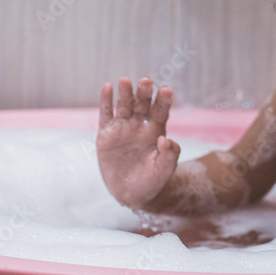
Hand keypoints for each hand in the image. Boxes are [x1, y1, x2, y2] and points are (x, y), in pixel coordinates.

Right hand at [97, 77, 180, 208]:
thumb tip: (166, 139)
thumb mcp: (163, 171)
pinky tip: (107, 87)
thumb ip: (169, 156)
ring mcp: (122, 127)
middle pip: (143, 103)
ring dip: (125, 92)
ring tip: (125, 81)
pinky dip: (105, 101)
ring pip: (124, 105)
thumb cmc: (151, 181)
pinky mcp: (106, 133)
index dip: (164, 101)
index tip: (167, 90)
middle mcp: (139, 124)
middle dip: (144, 92)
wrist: (130, 193)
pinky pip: (106, 114)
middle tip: (146, 82)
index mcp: (156, 130)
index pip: (161, 111)